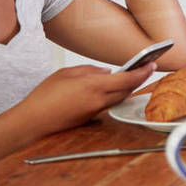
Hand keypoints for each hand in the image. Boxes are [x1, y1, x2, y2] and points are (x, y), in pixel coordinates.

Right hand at [16, 64, 155, 136]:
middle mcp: (98, 100)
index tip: (152, 64)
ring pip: (120, 98)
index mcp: (93, 86)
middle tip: (147, 67)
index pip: (127, 78)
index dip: (142, 71)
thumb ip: (90, 70)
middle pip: (127, 89)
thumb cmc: (45, 96)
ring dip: (129, 87)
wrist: (33, 121)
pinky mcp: (91, 118)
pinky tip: (114, 88)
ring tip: (134, 75)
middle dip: (140, 78)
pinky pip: (109, 104)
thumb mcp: (66, 74)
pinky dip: (115, 95)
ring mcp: (95, 111)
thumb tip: (106, 72)